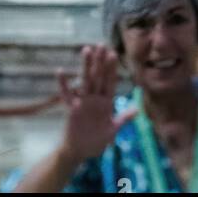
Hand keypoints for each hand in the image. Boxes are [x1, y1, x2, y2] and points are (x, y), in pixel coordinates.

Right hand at [57, 45, 135, 164]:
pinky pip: (66, 95)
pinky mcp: (72, 108)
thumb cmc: (97, 141)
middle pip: (98, 77)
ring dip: (86, 66)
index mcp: (106, 103)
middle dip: (100, 61)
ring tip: (86, 50)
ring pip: (85, 81)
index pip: (110, 82)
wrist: (81, 151)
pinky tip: (60, 71)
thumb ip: (124, 119)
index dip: (112, 69)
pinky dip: (63, 84)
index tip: (113, 53)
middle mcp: (95, 99)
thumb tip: (137, 109)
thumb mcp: (112, 130)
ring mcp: (83, 102)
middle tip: (102, 44)